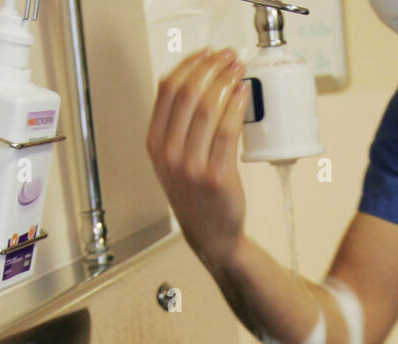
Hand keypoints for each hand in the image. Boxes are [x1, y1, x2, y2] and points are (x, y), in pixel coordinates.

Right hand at [146, 49, 250, 268]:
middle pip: (188, 94)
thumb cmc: (196, 196)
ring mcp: (191, 166)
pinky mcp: (216, 176)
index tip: (208, 54)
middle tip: (229, 56)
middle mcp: (169, 154)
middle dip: (211, 67)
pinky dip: (236, 106)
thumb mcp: (173, 160)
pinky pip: (227, 130)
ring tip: (239, 69)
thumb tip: (198, 82)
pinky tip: (243, 94)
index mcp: (155, 144)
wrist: (210, 235)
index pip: (167, 91)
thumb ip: (178, 127)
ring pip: (208, 108)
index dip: (190, 65)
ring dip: (226, 81)